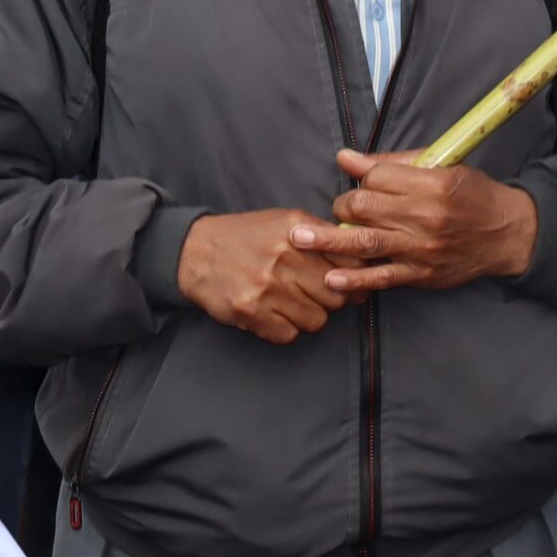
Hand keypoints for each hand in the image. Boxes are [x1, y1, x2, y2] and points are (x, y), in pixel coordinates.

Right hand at [177, 210, 341, 345]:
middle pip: (336, 295)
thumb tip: (361, 261)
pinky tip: (276, 314)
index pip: (350, 262)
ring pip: (316, 320)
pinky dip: (286, 329)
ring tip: (294, 304)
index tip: (351, 283)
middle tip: (317, 295)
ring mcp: (267, 287)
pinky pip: (289, 335)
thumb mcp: (287, 221)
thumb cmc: (247, 237)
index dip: (355, 277)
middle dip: (333, 299)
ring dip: (309, 316)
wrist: (196, 251)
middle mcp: (284, 258)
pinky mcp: (250, 312)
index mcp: (299, 231)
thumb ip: (323, 235)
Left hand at [288, 150, 538, 298]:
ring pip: (365, 242)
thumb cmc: (473, 196)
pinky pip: (382, 277)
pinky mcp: (421, 273)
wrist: (507, 233)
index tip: (360, 184)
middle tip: (342, 210)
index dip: (360, 179)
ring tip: (297, 239)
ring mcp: (422, 248)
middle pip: (365, 208)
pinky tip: (332, 277)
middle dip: (343, 207)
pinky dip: (355, 278)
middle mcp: (426, 215)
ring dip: (327, 240)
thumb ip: (392, 163)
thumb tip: (346, 158)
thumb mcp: (443, 167)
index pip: (377, 178)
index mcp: (432, 183)